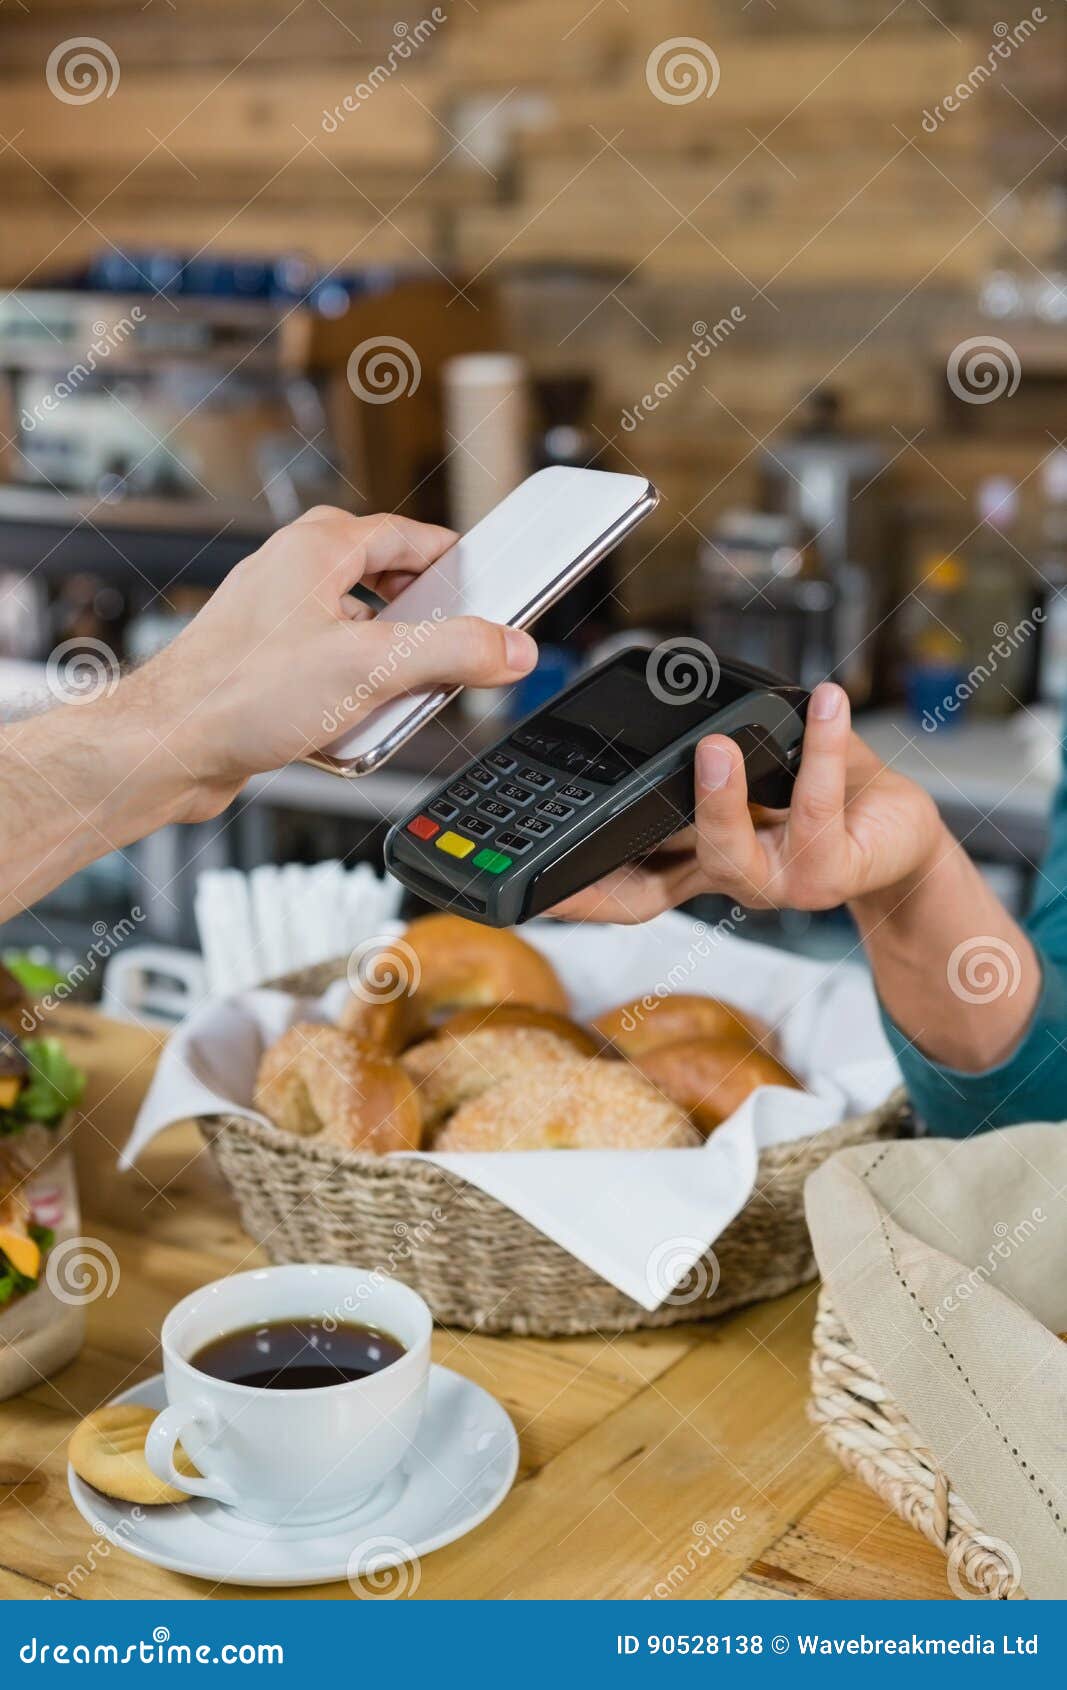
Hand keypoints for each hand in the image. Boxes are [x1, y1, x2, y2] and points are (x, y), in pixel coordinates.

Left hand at [126, 507, 537, 818]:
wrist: (166, 749)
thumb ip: (453, 653)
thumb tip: (509, 647)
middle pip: (384, 585)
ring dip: (384, 669)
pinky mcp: (263, 667)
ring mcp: (274, 621)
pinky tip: (352, 729)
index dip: (454, 560)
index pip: (407, 534)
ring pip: (358, 633)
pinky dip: (350, 696)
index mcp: (316, 550)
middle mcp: (291, 575)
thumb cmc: (238, 695)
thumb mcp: (371, 668)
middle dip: (421, 624)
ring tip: (391, 699)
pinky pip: (329, 671)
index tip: (487, 584)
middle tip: (448, 649)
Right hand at [552, 681, 945, 923]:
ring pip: (729, 854)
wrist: (902, 833)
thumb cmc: (832, 800)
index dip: (580, 898)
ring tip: (717, 744)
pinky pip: (817, 810)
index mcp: (702, 857)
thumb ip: (712, 757)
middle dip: (619, 859)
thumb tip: (678, 710)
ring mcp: (780, 884)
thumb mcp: (759, 775)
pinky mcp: (833, 874)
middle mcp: (733, 877)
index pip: (629, 886)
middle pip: (656, 885)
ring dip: (718, 797)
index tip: (537, 890)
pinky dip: (823, 747)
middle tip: (598, 805)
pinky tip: (826, 704)